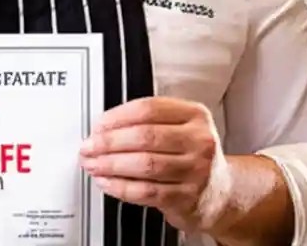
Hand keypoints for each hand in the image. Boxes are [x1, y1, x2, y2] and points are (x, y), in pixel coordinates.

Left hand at [79, 97, 230, 232]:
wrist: (218, 193)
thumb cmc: (191, 156)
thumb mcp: (180, 128)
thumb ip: (148, 122)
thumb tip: (103, 128)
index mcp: (195, 115)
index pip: (148, 108)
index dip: (117, 117)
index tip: (98, 125)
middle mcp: (199, 141)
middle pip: (145, 136)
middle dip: (109, 142)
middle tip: (89, 146)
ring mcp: (195, 170)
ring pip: (144, 164)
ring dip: (111, 165)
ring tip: (93, 164)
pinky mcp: (187, 198)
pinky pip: (146, 191)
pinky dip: (120, 187)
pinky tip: (107, 182)